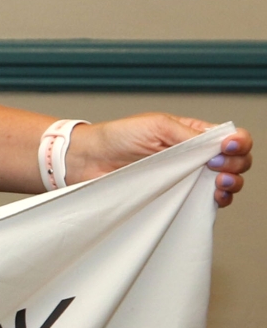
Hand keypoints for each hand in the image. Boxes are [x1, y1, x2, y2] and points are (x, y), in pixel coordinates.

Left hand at [68, 118, 249, 206]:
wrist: (89, 161)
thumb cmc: (117, 138)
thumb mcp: (156, 126)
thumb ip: (188, 135)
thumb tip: (218, 144)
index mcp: (193, 134)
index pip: (231, 138)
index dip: (238, 143)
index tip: (227, 148)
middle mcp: (194, 156)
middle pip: (235, 161)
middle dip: (237, 164)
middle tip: (218, 167)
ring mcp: (186, 178)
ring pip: (226, 182)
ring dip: (231, 184)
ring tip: (218, 184)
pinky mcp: (175, 197)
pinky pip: (204, 201)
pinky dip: (215, 200)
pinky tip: (212, 198)